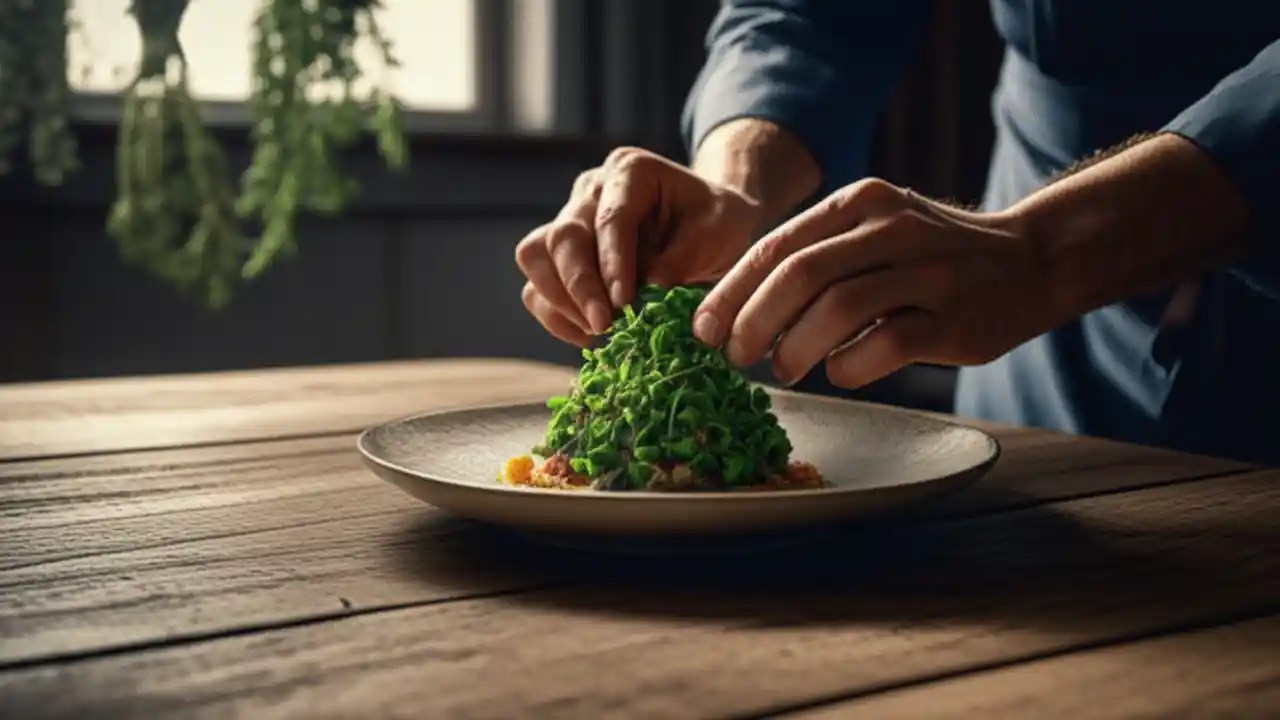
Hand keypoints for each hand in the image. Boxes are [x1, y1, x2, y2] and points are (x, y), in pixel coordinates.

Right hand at [515, 147, 763, 345]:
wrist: (710, 225)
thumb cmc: (717, 223)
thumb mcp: (718, 233)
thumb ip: (681, 260)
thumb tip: (644, 296)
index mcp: (631, 171)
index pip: (610, 218)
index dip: (612, 263)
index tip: (624, 303)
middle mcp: (591, 189)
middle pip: (563, 236)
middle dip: (580, 286)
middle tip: (605, 325)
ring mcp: (570, 218)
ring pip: (536, 256)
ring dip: (560, 300)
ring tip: (597, 330)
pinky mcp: (560, 253)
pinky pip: (537, 285)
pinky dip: (555, 315)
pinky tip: (587, 336)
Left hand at [692, 178, 1055, 388]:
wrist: (1030, 259)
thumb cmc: (932, 255)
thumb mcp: (874, 231)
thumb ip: (817, 257)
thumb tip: (739, 308)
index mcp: (861, 203)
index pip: (777, 246)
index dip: (731, 291)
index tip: (703, 328)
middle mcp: (891, 228)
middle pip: (800, 275)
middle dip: (753, 321)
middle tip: (733, 355)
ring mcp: (926, 272)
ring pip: (838, 309)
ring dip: (795, 348)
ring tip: (781, 369)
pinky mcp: (952, 318)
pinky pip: (884, 345)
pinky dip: (848, 366)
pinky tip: (837, 373)